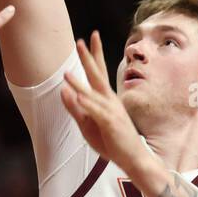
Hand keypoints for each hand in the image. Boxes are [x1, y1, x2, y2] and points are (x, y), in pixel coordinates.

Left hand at [60, 32, 147, 170]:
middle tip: (80, 41)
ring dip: (79, 83)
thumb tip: (64, 90)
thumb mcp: (87, 124)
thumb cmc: (112, 140)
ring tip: (66, 73)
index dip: (93, 55)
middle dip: (88, 58)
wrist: (133, 158)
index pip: (98, 73)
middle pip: (97, 75)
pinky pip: (97, 112)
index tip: (88, 38)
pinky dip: (88, 105)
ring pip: (93, 94)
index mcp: (105, 98)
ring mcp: (111, 111)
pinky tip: (79, 97)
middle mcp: (109, 100)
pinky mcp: (111, 124)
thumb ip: (75, 107)